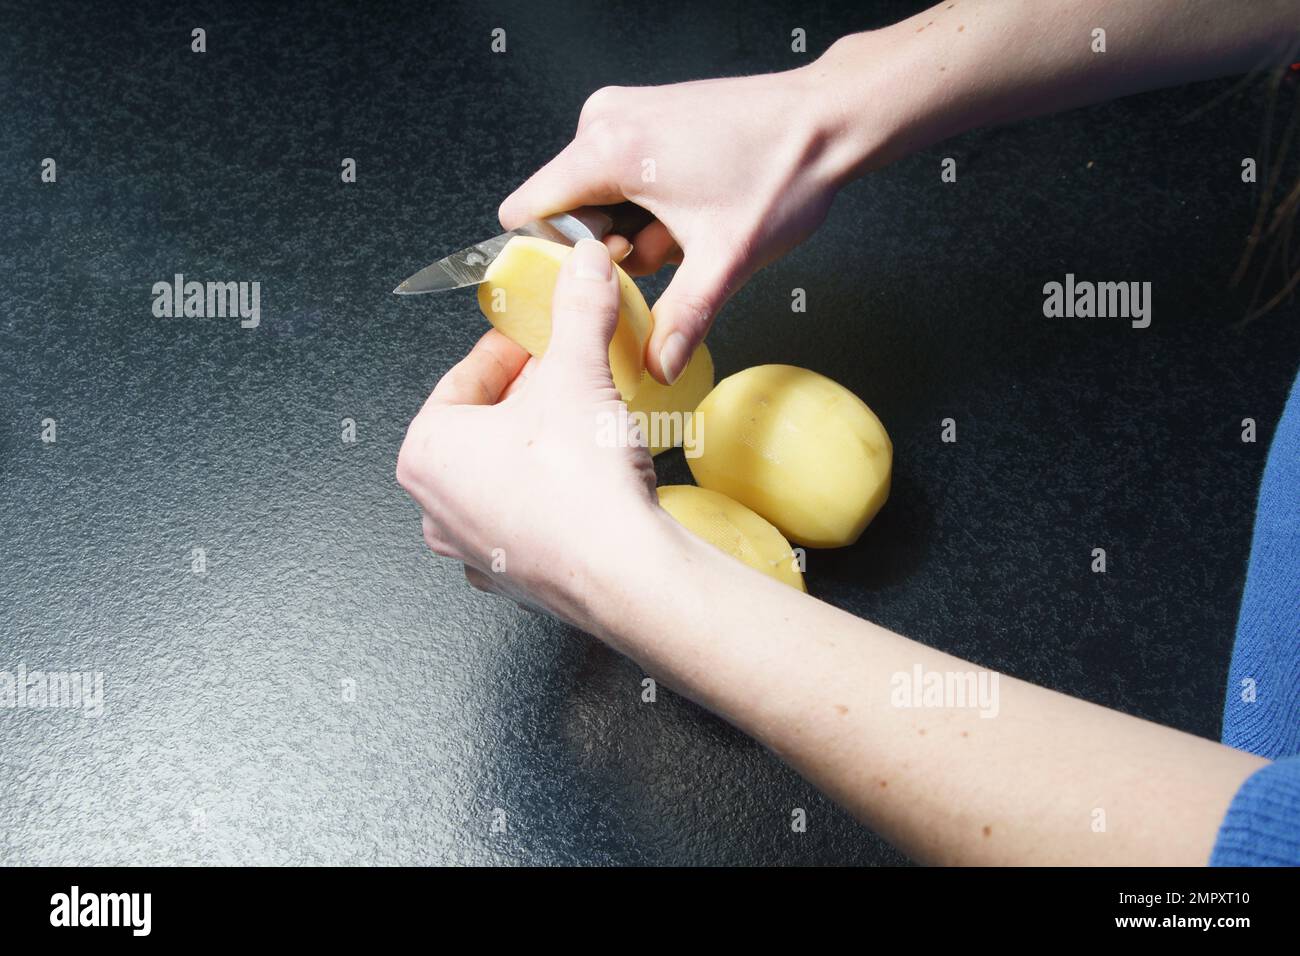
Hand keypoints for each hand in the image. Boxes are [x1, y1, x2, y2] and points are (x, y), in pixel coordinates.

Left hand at [396, 239, 658, 627]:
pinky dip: (551, 495)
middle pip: (482, 426)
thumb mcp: (579, 375)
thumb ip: (579, 310)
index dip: (509, 348)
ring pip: (501, 475)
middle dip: (526, 395)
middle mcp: (434, 506)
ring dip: (537, 445)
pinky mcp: (513, 579)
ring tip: (584, 422)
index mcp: (426, 451)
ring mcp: (472, 549)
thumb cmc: (581, 485)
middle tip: (569, 372)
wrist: (624, 576)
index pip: (464, 378)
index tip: (540, 334)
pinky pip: (525, 519)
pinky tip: (588, 481)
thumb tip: (584, 264)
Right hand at [499, 68, 853, 383]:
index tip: (593, 281)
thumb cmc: (781, 172)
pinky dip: (648, 204)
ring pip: (597, 197)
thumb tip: (656, 367)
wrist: (829, 121)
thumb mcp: (726, 260)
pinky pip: (621, 175)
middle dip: (608, 249)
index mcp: (609, 149)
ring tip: (687, 232)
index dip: (552, 257)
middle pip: (565, 209)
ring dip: (635, 229)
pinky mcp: (647, 115)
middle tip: (667, 255)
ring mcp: (627, 113)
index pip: (526, 210)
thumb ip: (681, 319)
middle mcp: (606, 120)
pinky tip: (691, 211)